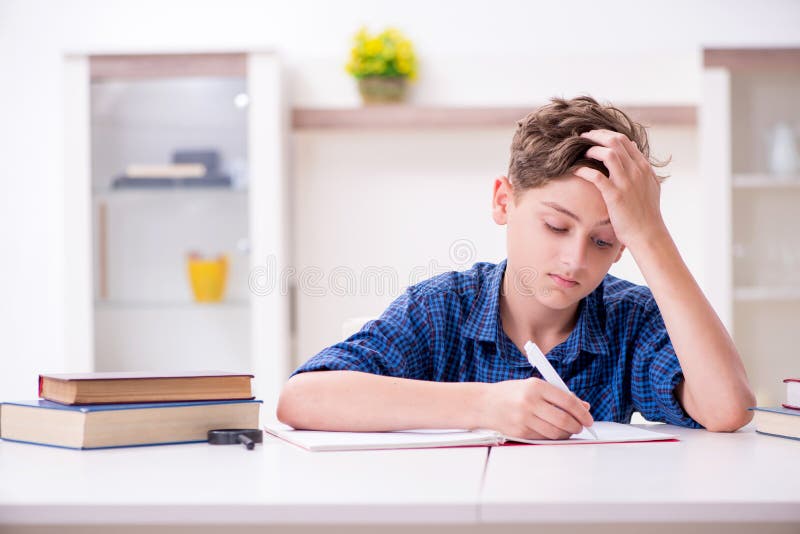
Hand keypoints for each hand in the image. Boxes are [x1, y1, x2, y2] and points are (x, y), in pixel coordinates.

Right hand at [481, 378, 593, 439]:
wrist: (484, 403)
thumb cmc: (510, 393)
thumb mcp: (533, 386)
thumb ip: (558, 395)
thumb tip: (582, 406)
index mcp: (535, 386)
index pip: (567, 400)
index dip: (581, 412)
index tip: (588, 418)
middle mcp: (530, 402)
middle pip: (563, 419)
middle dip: (577, 425)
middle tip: (581, 426)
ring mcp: (524, 419)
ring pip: (555, 432)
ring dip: (567, 433)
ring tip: (568, 429)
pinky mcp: (520, 432)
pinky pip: (544, 438)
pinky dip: (553, 436)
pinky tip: (552, 431)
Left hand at [573, 129, 667, 249]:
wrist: (647, 233)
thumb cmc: (646, 212)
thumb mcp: (650, 184)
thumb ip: (641, 166)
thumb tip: (632, 146)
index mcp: (644, 167)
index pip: (624, 140)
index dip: (606, 134)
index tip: (593, 136)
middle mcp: (636, 171)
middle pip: (615, 141)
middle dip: (596, 136)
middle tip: (582, 139)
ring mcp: (626, 182)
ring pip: (608, 154)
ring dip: (591, 150)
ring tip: (580, 152)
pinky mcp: (615, 196)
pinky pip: (597, 176)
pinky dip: (584, 170)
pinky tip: (576, 170)